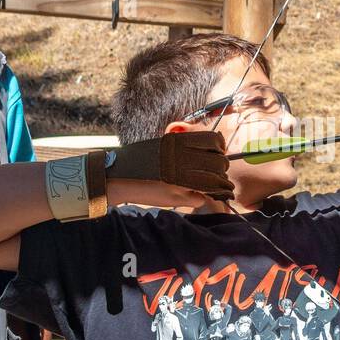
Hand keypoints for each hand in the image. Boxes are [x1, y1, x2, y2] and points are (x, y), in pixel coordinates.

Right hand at [108, 131, 233, 201]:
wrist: (118, 177)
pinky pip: (200, 198)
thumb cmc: (139, 159)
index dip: (220, 147)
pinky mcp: (177, 196)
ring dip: (215, 184)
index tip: (219, 151)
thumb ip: (182, 146)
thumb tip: (207, 149)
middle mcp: (181, 158)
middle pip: (217, 163)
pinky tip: (191, 195)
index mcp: (177, 142)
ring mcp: (181, 178)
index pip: (212, 141)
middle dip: (221, 167)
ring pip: (213, 182)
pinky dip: (199, 197)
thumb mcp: (162, 145)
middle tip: (217, 171)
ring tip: (209, 184)